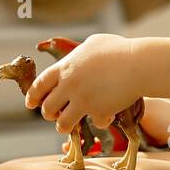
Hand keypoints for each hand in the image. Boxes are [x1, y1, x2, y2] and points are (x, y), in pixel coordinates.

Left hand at [24, 34, 142, 136]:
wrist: (138, 64)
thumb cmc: (119, 49)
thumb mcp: (93, 44)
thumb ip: (79, 54)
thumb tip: (75, 58)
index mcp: (65, 68)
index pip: (39, 85)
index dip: (33, 96)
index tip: (31, 104)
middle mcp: (69, 86)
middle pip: (47, 108)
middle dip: (49, 114)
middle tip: (55, 114)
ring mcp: (83, 100)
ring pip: (63, 124)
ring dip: (66, 125)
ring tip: (72, 123)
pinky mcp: (98, 112)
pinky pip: (95, 123)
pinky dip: (102, 121)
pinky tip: (108, 115)